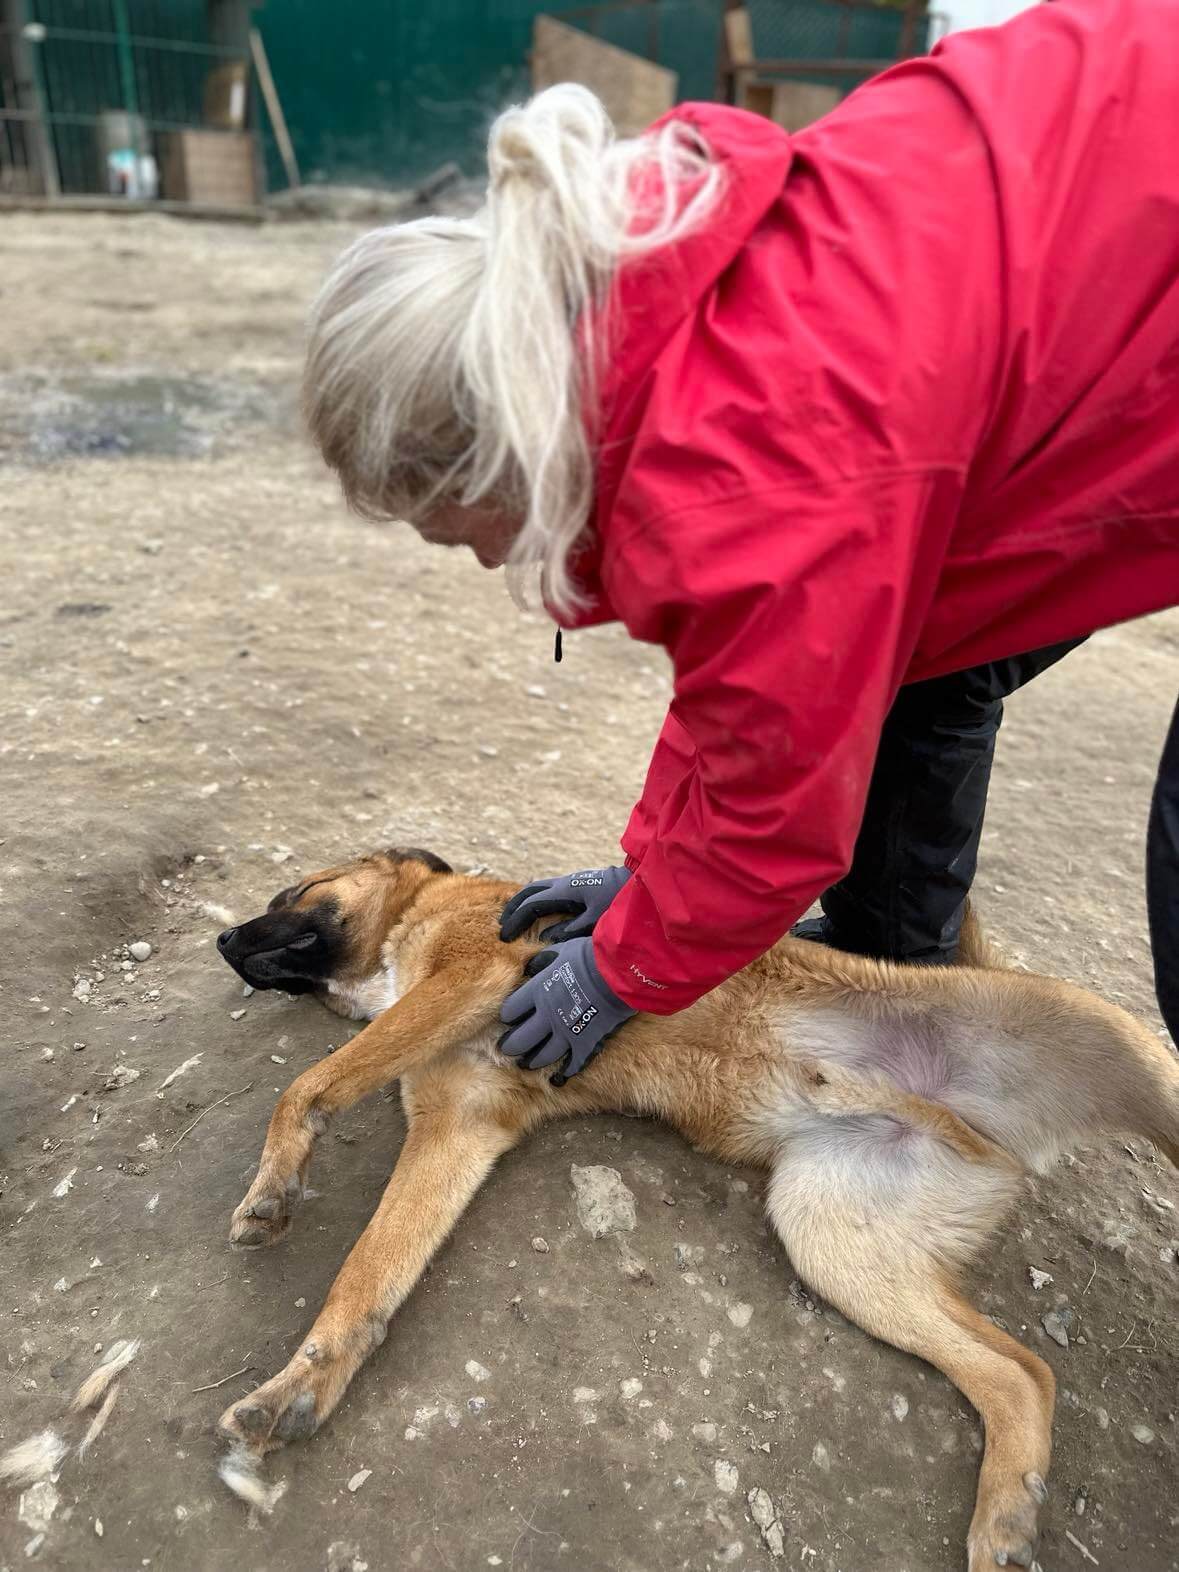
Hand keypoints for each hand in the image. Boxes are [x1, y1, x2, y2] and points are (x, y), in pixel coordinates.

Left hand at [498, 936, 635, 1082]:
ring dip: (533, 1061)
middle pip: (520, 1039)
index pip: (511, 1011)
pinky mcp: (585, 1042)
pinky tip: (561, 1074)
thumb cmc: (590, 956)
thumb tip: (533, 966)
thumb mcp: (560, 951)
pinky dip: (566, 1070)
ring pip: (542, 1055)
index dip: (507, 1016)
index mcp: (537, 991)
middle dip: (511, 1046)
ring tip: (527, 1064)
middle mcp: (547, 1015)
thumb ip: (544, 962)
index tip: (508, 1018)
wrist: (617, 971)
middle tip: (506, 1049)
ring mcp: (566, 1032)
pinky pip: (573, 1063)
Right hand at [499, 865, 631, 942]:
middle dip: (513, 907)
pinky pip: (551, 890)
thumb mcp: (597, 921)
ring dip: (525, 902)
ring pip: (539, 888)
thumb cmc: (621, 902)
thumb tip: (547, 937)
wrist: (643, 882)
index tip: (505, 938)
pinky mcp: (581, 885)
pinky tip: (539, 912)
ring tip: (515, 919)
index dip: (516, 921)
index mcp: (566, 890)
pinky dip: (538, 900)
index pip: (531, 904)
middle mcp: (565, 883)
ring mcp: (573, 882)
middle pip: (529, 891)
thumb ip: (571, 930)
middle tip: (502, 925)